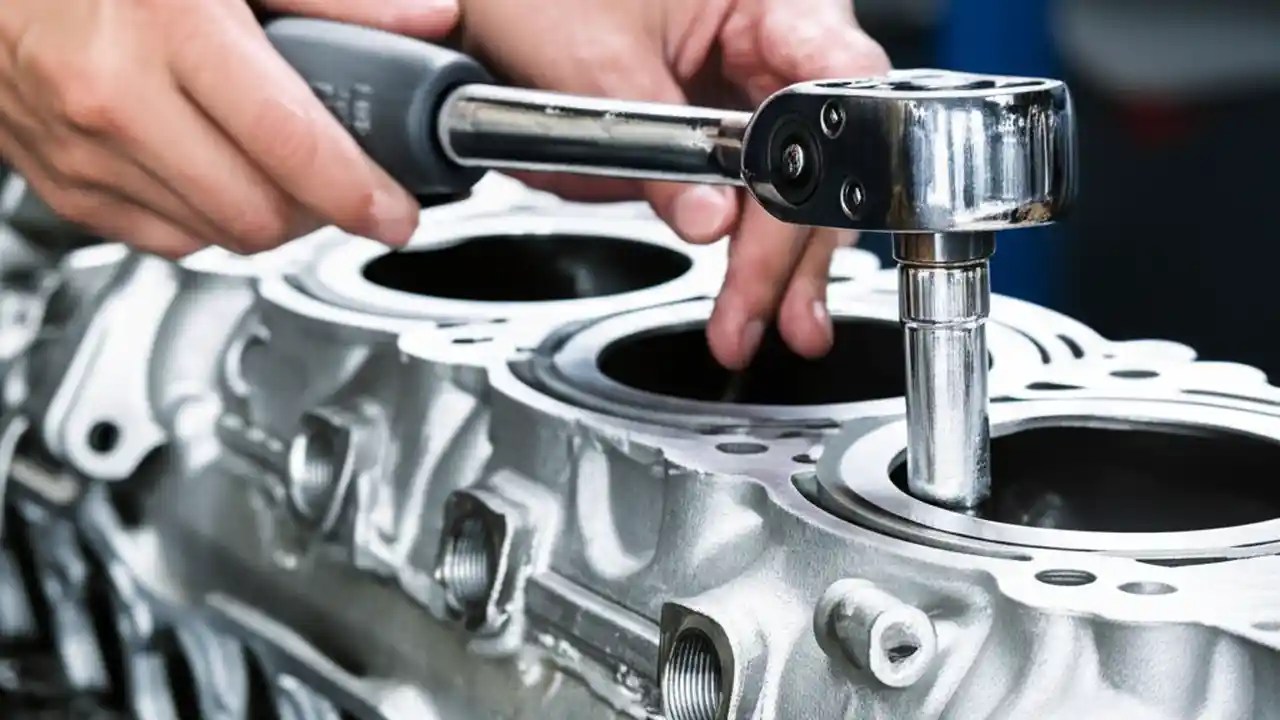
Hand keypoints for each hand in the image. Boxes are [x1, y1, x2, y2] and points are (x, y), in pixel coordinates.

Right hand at [0, 0, 456, 257]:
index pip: (291, 144)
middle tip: (335, 181)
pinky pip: (160, 238)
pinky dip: (201, 217)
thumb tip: (424, 21)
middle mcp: (114, 97)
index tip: (396, 214)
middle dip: (313, 210)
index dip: (359, 192)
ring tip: (268, 163)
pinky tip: (208, 165)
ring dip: (258, 215)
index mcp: (169, 27)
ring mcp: (80, 149)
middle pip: (256, 216)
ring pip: (211, 238)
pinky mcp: (61, 183)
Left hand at [457, 0, 889, 367]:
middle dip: (793, 241)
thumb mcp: (590, 61)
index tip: (790, 237)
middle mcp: (770, 29)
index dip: (824, 167)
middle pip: (820, 146)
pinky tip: (746, 286)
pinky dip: (741, 236)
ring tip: (756, 320)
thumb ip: (655, 146)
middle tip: (774, 312)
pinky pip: (746, 180)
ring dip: (773, 255)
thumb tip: (707, 221)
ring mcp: (745, 74)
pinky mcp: (715, 111)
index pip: (832, 82)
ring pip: (790, 176)